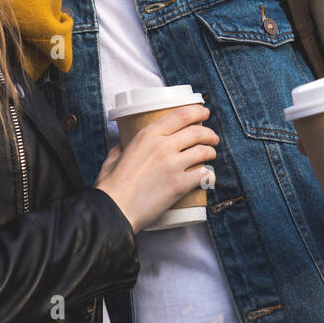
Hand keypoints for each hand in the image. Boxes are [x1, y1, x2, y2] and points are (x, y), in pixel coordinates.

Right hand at [94, 105, 217, 232]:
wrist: (114, 211)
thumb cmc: (111, 187)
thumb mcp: (113, 158)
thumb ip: (121, 147)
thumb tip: (123, 144)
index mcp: (147, 136)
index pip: (180, 115)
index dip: (197, 111)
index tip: (204, 113)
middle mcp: (162, 146)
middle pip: (196, 132)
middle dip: (209, 133)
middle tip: (212, 137)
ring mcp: (172, 165)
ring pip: (203, 151)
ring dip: (211, 152)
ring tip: (211, 154)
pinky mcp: (179, 185)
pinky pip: (204, 174)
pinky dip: (210, 174)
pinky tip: (209, 175)